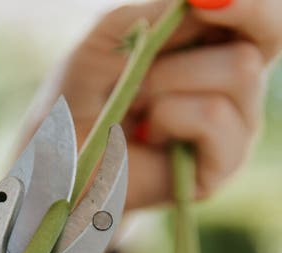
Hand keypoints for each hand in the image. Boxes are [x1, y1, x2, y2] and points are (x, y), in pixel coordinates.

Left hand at [47, 0, 281, 207]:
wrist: (61, 157)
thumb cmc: (86, 92)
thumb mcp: (115, 34)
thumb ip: (163, 10)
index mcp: (221, 45)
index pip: (265, 15)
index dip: (252, 0)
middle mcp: (238, 87)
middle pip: (266, 35)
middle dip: (208, 26)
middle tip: (166, 36)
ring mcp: (236, 128)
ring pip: (239, 70)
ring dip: (169, 77)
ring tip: (136, 101)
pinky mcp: (222, 166)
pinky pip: (213, 115)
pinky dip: (170, 114)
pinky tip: (149, 133)